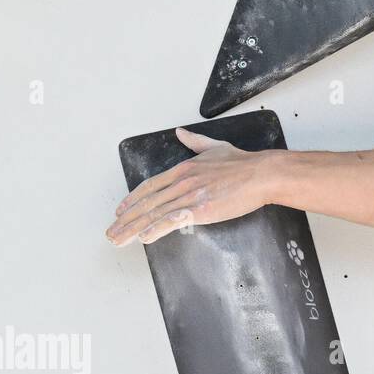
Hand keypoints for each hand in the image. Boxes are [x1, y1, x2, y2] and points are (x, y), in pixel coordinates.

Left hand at [106, 128, 276, 246]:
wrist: (262, 174)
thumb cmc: (244, 163)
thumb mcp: (216, 147)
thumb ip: (196, 142)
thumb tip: (181, 133)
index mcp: (183, 169)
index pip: (149, 186)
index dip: (132, 200)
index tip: (120, 210)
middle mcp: (182, 182)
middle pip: (146, 203)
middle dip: (125, 219)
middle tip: (111, 232)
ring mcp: (190, 196)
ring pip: (154, 214)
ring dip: (132, 229)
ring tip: (118, 240)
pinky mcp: (201, 209)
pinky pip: (172, 220)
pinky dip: (156, 229)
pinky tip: (144, 238)